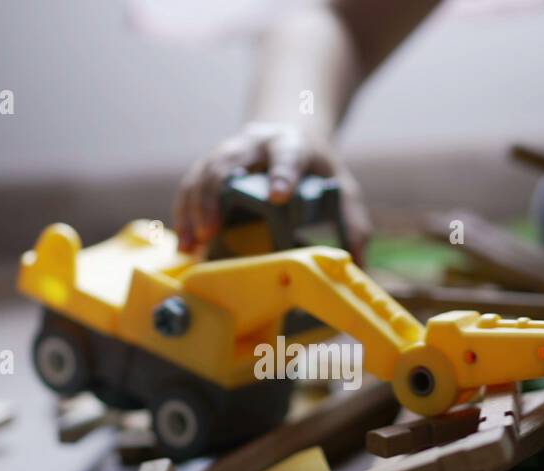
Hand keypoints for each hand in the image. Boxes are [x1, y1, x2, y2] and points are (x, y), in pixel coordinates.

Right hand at [172, 121, 371, 262]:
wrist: (287, 131)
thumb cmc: (315, 168)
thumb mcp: (341, 186)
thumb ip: (353, 222)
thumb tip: (359, 267)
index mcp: (292, 144)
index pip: (288, 156)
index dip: (282, 174)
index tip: (278, 196)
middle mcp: (255, 143)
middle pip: (229, 162)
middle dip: (217, 195)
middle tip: (212, 230)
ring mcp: (229, 151)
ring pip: (203, 173)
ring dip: (193, 208)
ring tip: (191, 243)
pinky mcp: (211, 163)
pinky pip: (191, 184)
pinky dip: (184, 212)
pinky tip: (183, 241)